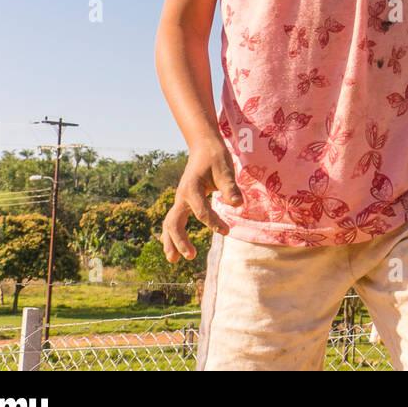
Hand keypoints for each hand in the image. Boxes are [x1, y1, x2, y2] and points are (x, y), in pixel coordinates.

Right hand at [160, 137, 241, 261]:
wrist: (204, 146)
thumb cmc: (215, 157)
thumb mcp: (225, 169)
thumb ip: (230, 187)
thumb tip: (238, 204)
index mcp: (191, 188)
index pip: (201, 212)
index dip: (214, 223)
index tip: (228, 231)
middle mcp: (182, 196)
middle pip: (174, 222)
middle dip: (180, 241)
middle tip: (191, 256)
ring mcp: (180, 199)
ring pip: (169, 223)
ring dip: (170, 241)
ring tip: (173, 260)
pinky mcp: (183, 201)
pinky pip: (173, 220)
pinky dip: (172, 234)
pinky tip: (174, 248)